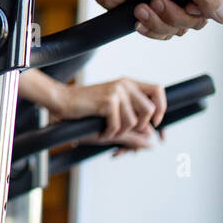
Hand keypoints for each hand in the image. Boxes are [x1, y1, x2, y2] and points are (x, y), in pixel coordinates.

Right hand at [49, 77, 164, 144]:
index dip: (161, 108)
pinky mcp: (107, 101)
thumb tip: (152, 138)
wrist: (61, 102)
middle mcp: (124, 84)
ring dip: (121, 133)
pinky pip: (118, 126)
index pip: (158, 90)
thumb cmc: (86, 110)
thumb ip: (134, 126)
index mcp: (128, 84)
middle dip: (140, 126)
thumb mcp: (113, 117)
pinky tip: (101, 132)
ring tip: (108, 131)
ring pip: (134, 121)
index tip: (156, 124)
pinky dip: (109, 134)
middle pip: (149, 109)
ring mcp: (116, 92)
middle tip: (125, 131)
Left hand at [78, 0, 222, 38]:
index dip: (207, 10)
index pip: (220, 3)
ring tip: (142, 7)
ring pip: (179, 30)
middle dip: (175, 16)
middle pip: (198, 21)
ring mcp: (172, 6)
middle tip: (157, 2)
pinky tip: (137, 16)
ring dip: (159, 22)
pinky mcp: (155, 17)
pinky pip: (162, 34)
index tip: (190, 6)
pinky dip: (149, 28)